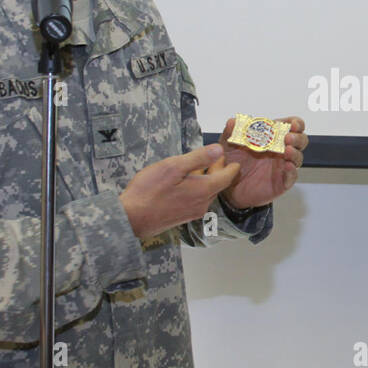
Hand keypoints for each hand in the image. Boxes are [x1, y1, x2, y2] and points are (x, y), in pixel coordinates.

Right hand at [119, 144, 240, 239]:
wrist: (131, 219)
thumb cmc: (149, 191)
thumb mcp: (173, 167)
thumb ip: (198, 158)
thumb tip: (219, 149)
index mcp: (203, 190)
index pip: (227, 177)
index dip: (232, 167)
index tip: (236, 160)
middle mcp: (202, 204)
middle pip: (217, 185)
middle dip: (219, 171)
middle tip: (218, 157)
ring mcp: (192, 213)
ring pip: (206, 193)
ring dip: (206, 179)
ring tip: (201, 166)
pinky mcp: (182, 217)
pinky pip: (196, 199)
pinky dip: (196, 188)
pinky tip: (186, 182)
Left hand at [218, 116, 308, 210]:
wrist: (229, 186)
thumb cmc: (233, 162)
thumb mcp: (228, 145)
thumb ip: (231, 132)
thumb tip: (232, 121)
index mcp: (271, 137)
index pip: (290, 126)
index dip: (295, 123)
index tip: (292, 124)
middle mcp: (280, 150)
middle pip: (300, 140)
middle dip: (297, 137)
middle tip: (288, 138)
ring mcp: (282, 166)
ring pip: (298, 157)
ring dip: (295, 153)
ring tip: (287, 151)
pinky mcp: (281, 181)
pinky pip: (292, 176)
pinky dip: (292, 171)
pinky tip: (287, 166)